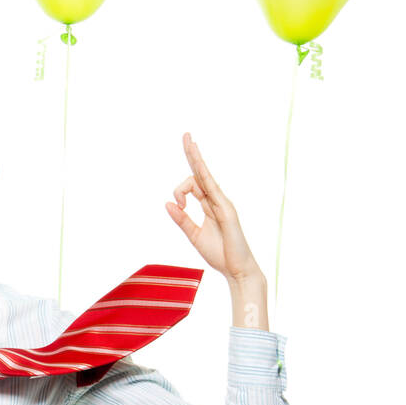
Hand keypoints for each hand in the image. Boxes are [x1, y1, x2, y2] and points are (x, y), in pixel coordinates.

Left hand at [165, 133, 260, 281]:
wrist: (237, 269)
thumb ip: (182, 220)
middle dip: (192, 153)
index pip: (194, 183)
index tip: (179, 205)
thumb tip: (168, 204)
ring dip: (192, 165)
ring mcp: (223, 203)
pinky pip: (213, 189)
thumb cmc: (220, 253)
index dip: (180, 189)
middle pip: (200, 172)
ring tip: (185, 152)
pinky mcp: (226, 210)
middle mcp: (217, 200)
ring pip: (204, 177)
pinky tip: (197, 167)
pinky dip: (203, 178)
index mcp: (209, 205)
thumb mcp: (194, 236)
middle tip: (186, 134)